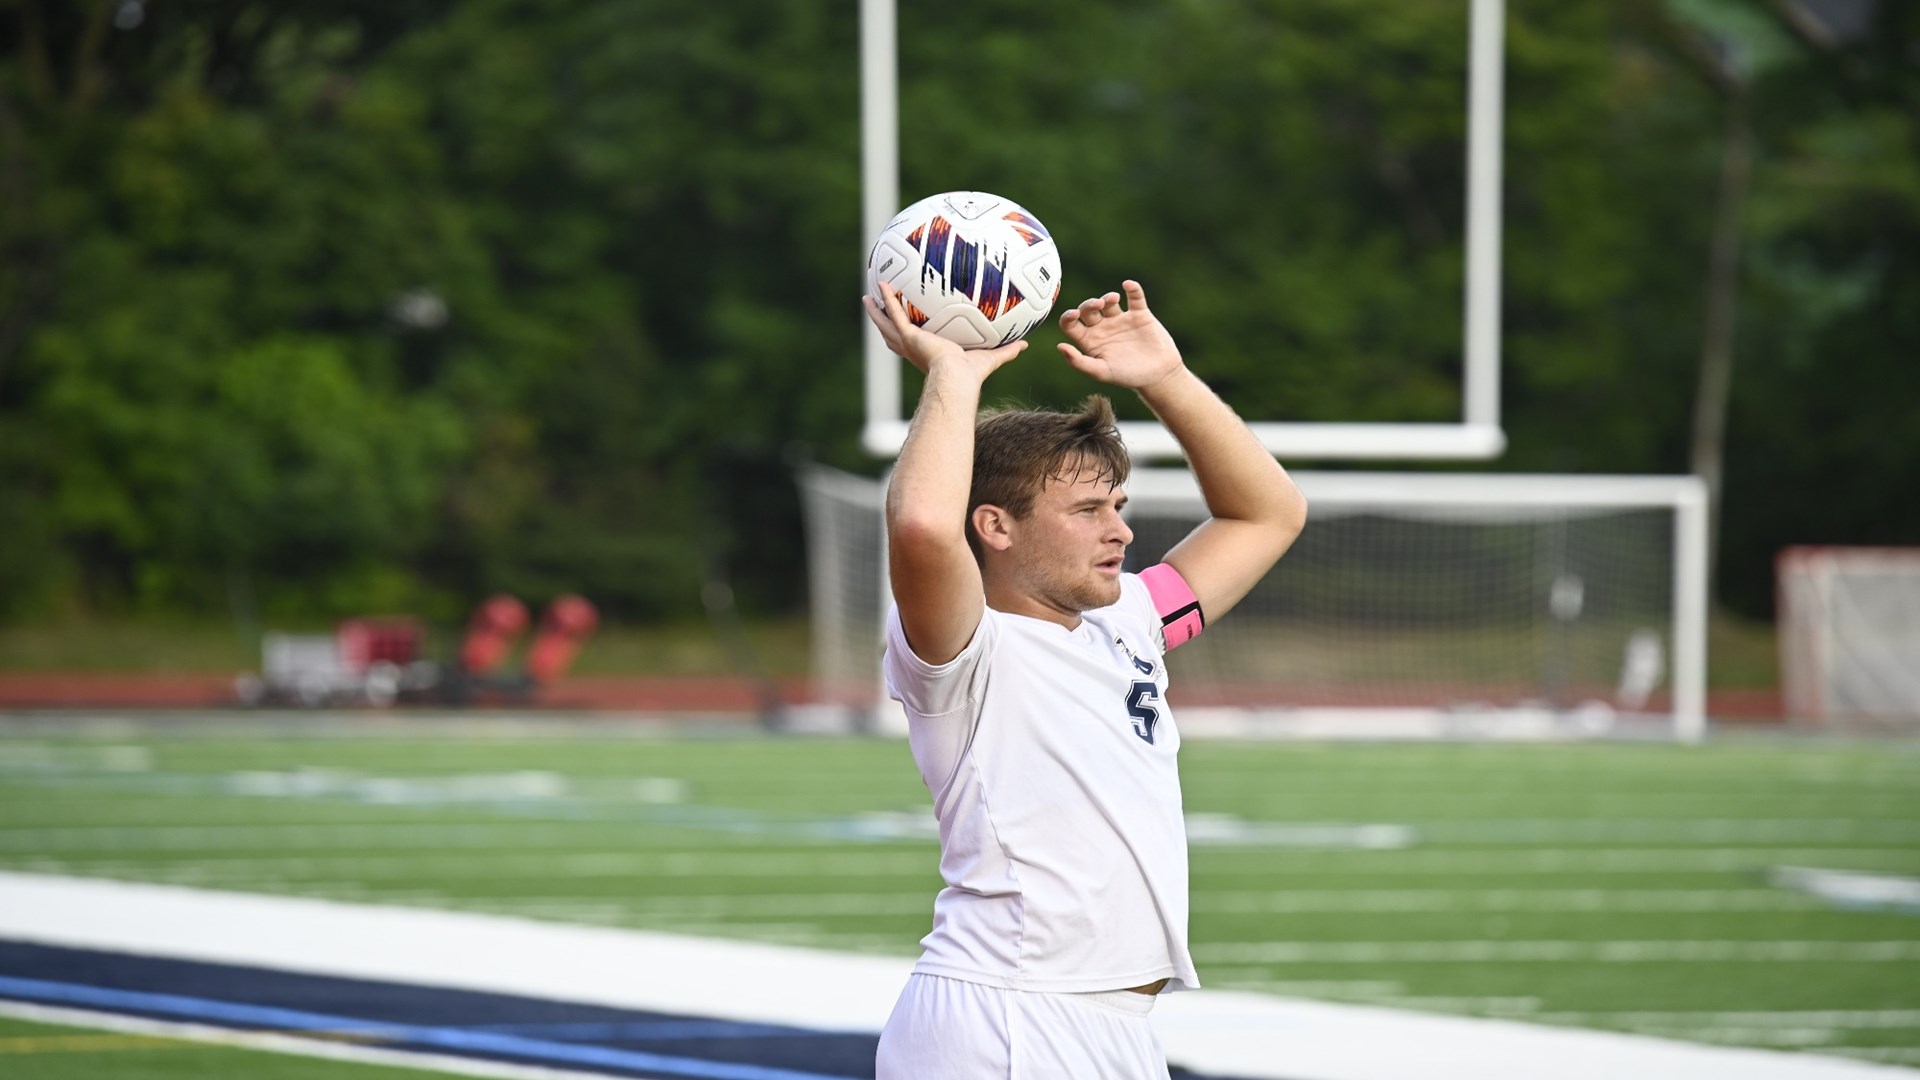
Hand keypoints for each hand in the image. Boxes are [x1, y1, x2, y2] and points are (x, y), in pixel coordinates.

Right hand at [863, 282, 1028, 378]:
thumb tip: (1026, 344)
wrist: (957, 380)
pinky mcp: (909, 336)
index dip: (907, 336)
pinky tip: (882, 283)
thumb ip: (1007, 350)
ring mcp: (908, 343)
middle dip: (883, 322)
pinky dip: (887, 299)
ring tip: (868, 298)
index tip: (905, 327)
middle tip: (875, 308)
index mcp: (927, 356)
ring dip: (877, 311)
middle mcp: (914, 350)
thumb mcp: (991, 358)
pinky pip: (895, 313)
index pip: (913, 344)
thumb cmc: (972, 376)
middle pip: (891, 335)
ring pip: (886, 324)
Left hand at [1056, 280, 1184, 390]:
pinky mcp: (1140, 315)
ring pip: (1108, 300)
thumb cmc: (1128, 376)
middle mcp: (1103, 328)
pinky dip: (1132, 289)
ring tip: (1113, 299)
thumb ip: (1079, 362)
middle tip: (1098, 304)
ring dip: (1108, 296)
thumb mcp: (1101, 372)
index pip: (1071, 324)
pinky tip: (1128, 285)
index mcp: (1090, 341)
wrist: (1159, 375)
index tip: (1074, 314)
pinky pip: (1135, 297)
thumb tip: (1060, 347)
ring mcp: (1121, 320)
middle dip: (1090, 303)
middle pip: (1088, 309)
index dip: (1068, 316)